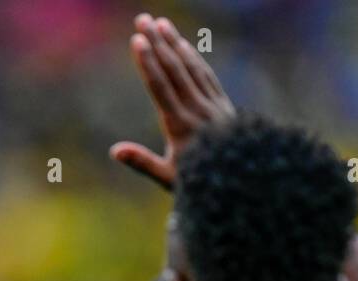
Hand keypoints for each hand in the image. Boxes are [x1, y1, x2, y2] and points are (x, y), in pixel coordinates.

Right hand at [111, 13, 235, 190]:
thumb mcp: (168, 178)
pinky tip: (183, 46)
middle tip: (141, 20)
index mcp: (180, 126)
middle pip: (174, 69)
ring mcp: (212, 105)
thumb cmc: (199, 183)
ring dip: (174, 44)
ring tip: (160, 24)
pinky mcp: (223, 105)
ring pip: (191, 68)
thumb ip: (143, 162)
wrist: (242, 182)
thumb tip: (115, 152)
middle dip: (157, 43)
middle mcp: (197, 110)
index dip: (148, 62)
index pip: (160, 87)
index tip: (137, 41)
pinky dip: (194, 59)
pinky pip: (206, 76)